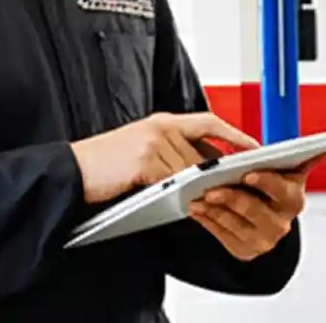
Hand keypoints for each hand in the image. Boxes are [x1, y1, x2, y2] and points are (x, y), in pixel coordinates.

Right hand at [70, 112, 258, 203]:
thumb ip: (173, 155)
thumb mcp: (144, 151)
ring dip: (202, 187)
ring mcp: (153, 142)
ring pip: (190, 169)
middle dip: (220, 172)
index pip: (209, 122)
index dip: (233, 134)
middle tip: (237, 185)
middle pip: (203, 152)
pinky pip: (174, 180)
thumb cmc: (107, 165)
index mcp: (163, 121)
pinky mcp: (145, 161)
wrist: (72, 170)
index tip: (254, 146)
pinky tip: (188, 204)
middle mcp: (161, 127)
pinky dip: (182, 193)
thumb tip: (204, 172)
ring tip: (214, 200)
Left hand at [188, 149, 325, 260]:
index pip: (282, 189)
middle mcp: (282, 222)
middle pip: (254, 209)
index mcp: (294, 198)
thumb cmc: (273, 190)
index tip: (248, 174)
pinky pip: (221, 235)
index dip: (266, 182)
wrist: (264, 222)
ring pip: (234, 223)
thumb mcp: (290, 173)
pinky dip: (207, 221)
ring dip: (214, 208)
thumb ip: (308, 158)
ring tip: (198, 195)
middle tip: (212, 187)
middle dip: (232, 197)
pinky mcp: (245, 250)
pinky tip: (197, 208)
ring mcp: (263, 239)